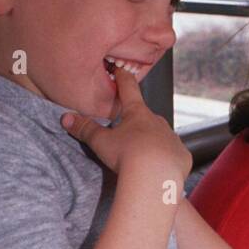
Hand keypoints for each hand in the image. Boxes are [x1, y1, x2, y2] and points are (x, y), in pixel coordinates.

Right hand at [61, 65, 191, 184]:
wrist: (155, 178)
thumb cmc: (128, 157)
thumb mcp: (101, 142)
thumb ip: (85, 129)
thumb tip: (66, 118)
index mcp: (137, 113)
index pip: (128, 89)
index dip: (123, 78)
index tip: (121, 70)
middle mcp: (157, 121)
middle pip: (146, 117)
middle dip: (137, 122)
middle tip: (127, 132)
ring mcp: (172, 138)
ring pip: (161, 135)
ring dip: (152, 141)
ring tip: (141, 155)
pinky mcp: (182, 155)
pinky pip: (174, 154)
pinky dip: (166, 159)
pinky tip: (159, 168)